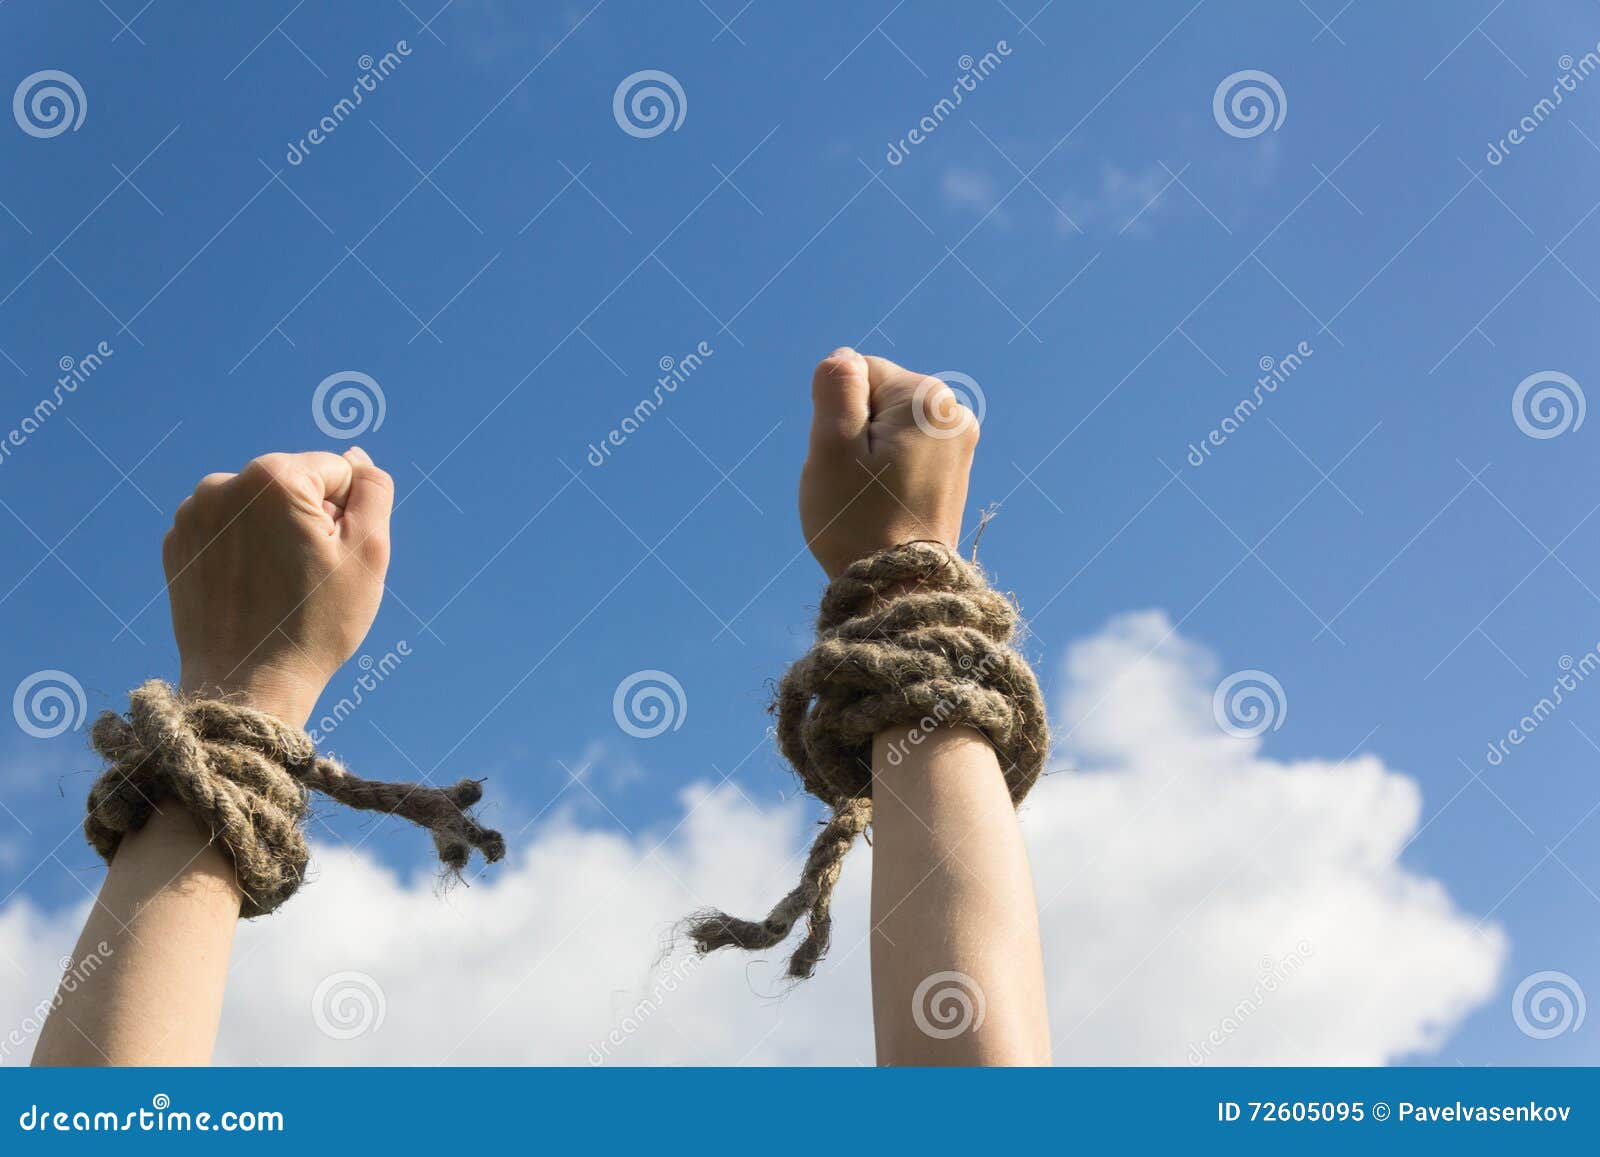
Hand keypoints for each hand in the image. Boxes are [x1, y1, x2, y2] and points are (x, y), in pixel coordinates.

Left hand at [164, 448, 393, 726]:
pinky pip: (228, 531)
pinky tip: (250, 590)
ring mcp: (192, 514)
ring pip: (259, 507)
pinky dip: (244, 551)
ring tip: (278, 585)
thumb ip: (373, 491)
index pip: (336, 471)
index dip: (348, 515)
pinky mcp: (177, 543)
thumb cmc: (315, 622)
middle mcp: (223, 484)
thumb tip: (357, 458)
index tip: (333, 559)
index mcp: (273, 477)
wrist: (247, 685)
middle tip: (309, 577)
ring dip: (276, 533)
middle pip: (294, 485)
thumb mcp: (369, 553)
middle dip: (310, 520)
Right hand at [799, 348, 978, 578]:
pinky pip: (904, 451)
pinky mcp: (955, 470)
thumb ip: (836, 387)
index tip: (848, 459)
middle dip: (856, 433)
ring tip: (874, 497)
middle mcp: (954, 412)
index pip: (858, 373)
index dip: (837, 414)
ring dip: (869, 455)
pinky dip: (888, 472)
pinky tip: (889, 504)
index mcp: (927, 397)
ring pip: (887, 427)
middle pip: (875, 399)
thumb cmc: (858, 520)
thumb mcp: (830, 446)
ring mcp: (960, 443)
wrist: (900, 588)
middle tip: (857, 483)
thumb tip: (843, 357)